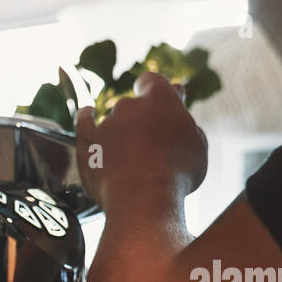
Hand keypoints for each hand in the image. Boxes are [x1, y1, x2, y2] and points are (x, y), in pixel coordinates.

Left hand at [75, 71, 208, 213]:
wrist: (142, 200)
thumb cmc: (177, 174)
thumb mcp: (197, 146)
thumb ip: (186, 124)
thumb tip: (179, 113)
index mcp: (160, 98)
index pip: (153, 81)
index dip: (155, 89)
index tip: (158, 97)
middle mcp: (130, 105)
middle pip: (133, 105)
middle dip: (140, 118)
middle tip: (150, 140)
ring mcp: (106, 124)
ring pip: (114, 121)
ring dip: (120, 132)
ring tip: (131, 157)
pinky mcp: (87, 143)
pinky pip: (83, 122)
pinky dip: (86, 117)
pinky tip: (87, 112)